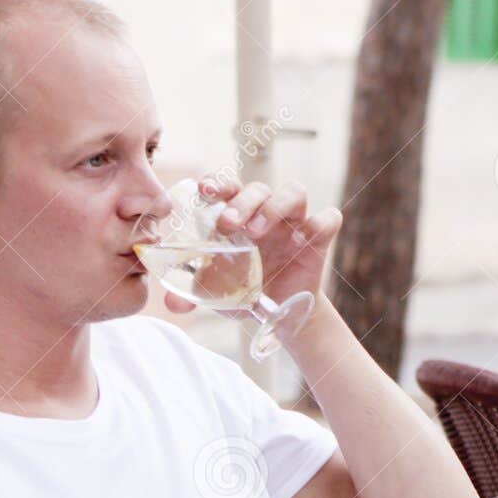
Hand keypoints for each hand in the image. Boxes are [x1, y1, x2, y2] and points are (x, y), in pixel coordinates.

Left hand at [163, 176, 341, 315]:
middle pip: (259, 188)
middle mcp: (266, 213)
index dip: (218, 181)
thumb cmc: (245, 290)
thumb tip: (170, 303)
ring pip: (294, 192)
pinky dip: (320, 223)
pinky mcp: (318, 239)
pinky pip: (328, 218)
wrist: (279, 316)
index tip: (203, 189)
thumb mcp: (215, 293)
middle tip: (226, 225)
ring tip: (256, 233)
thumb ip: (191, 293)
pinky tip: (305, 238)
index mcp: (239, 216)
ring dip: (273, 207)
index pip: (229, 186)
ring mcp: (294, 223)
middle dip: (241, 201)